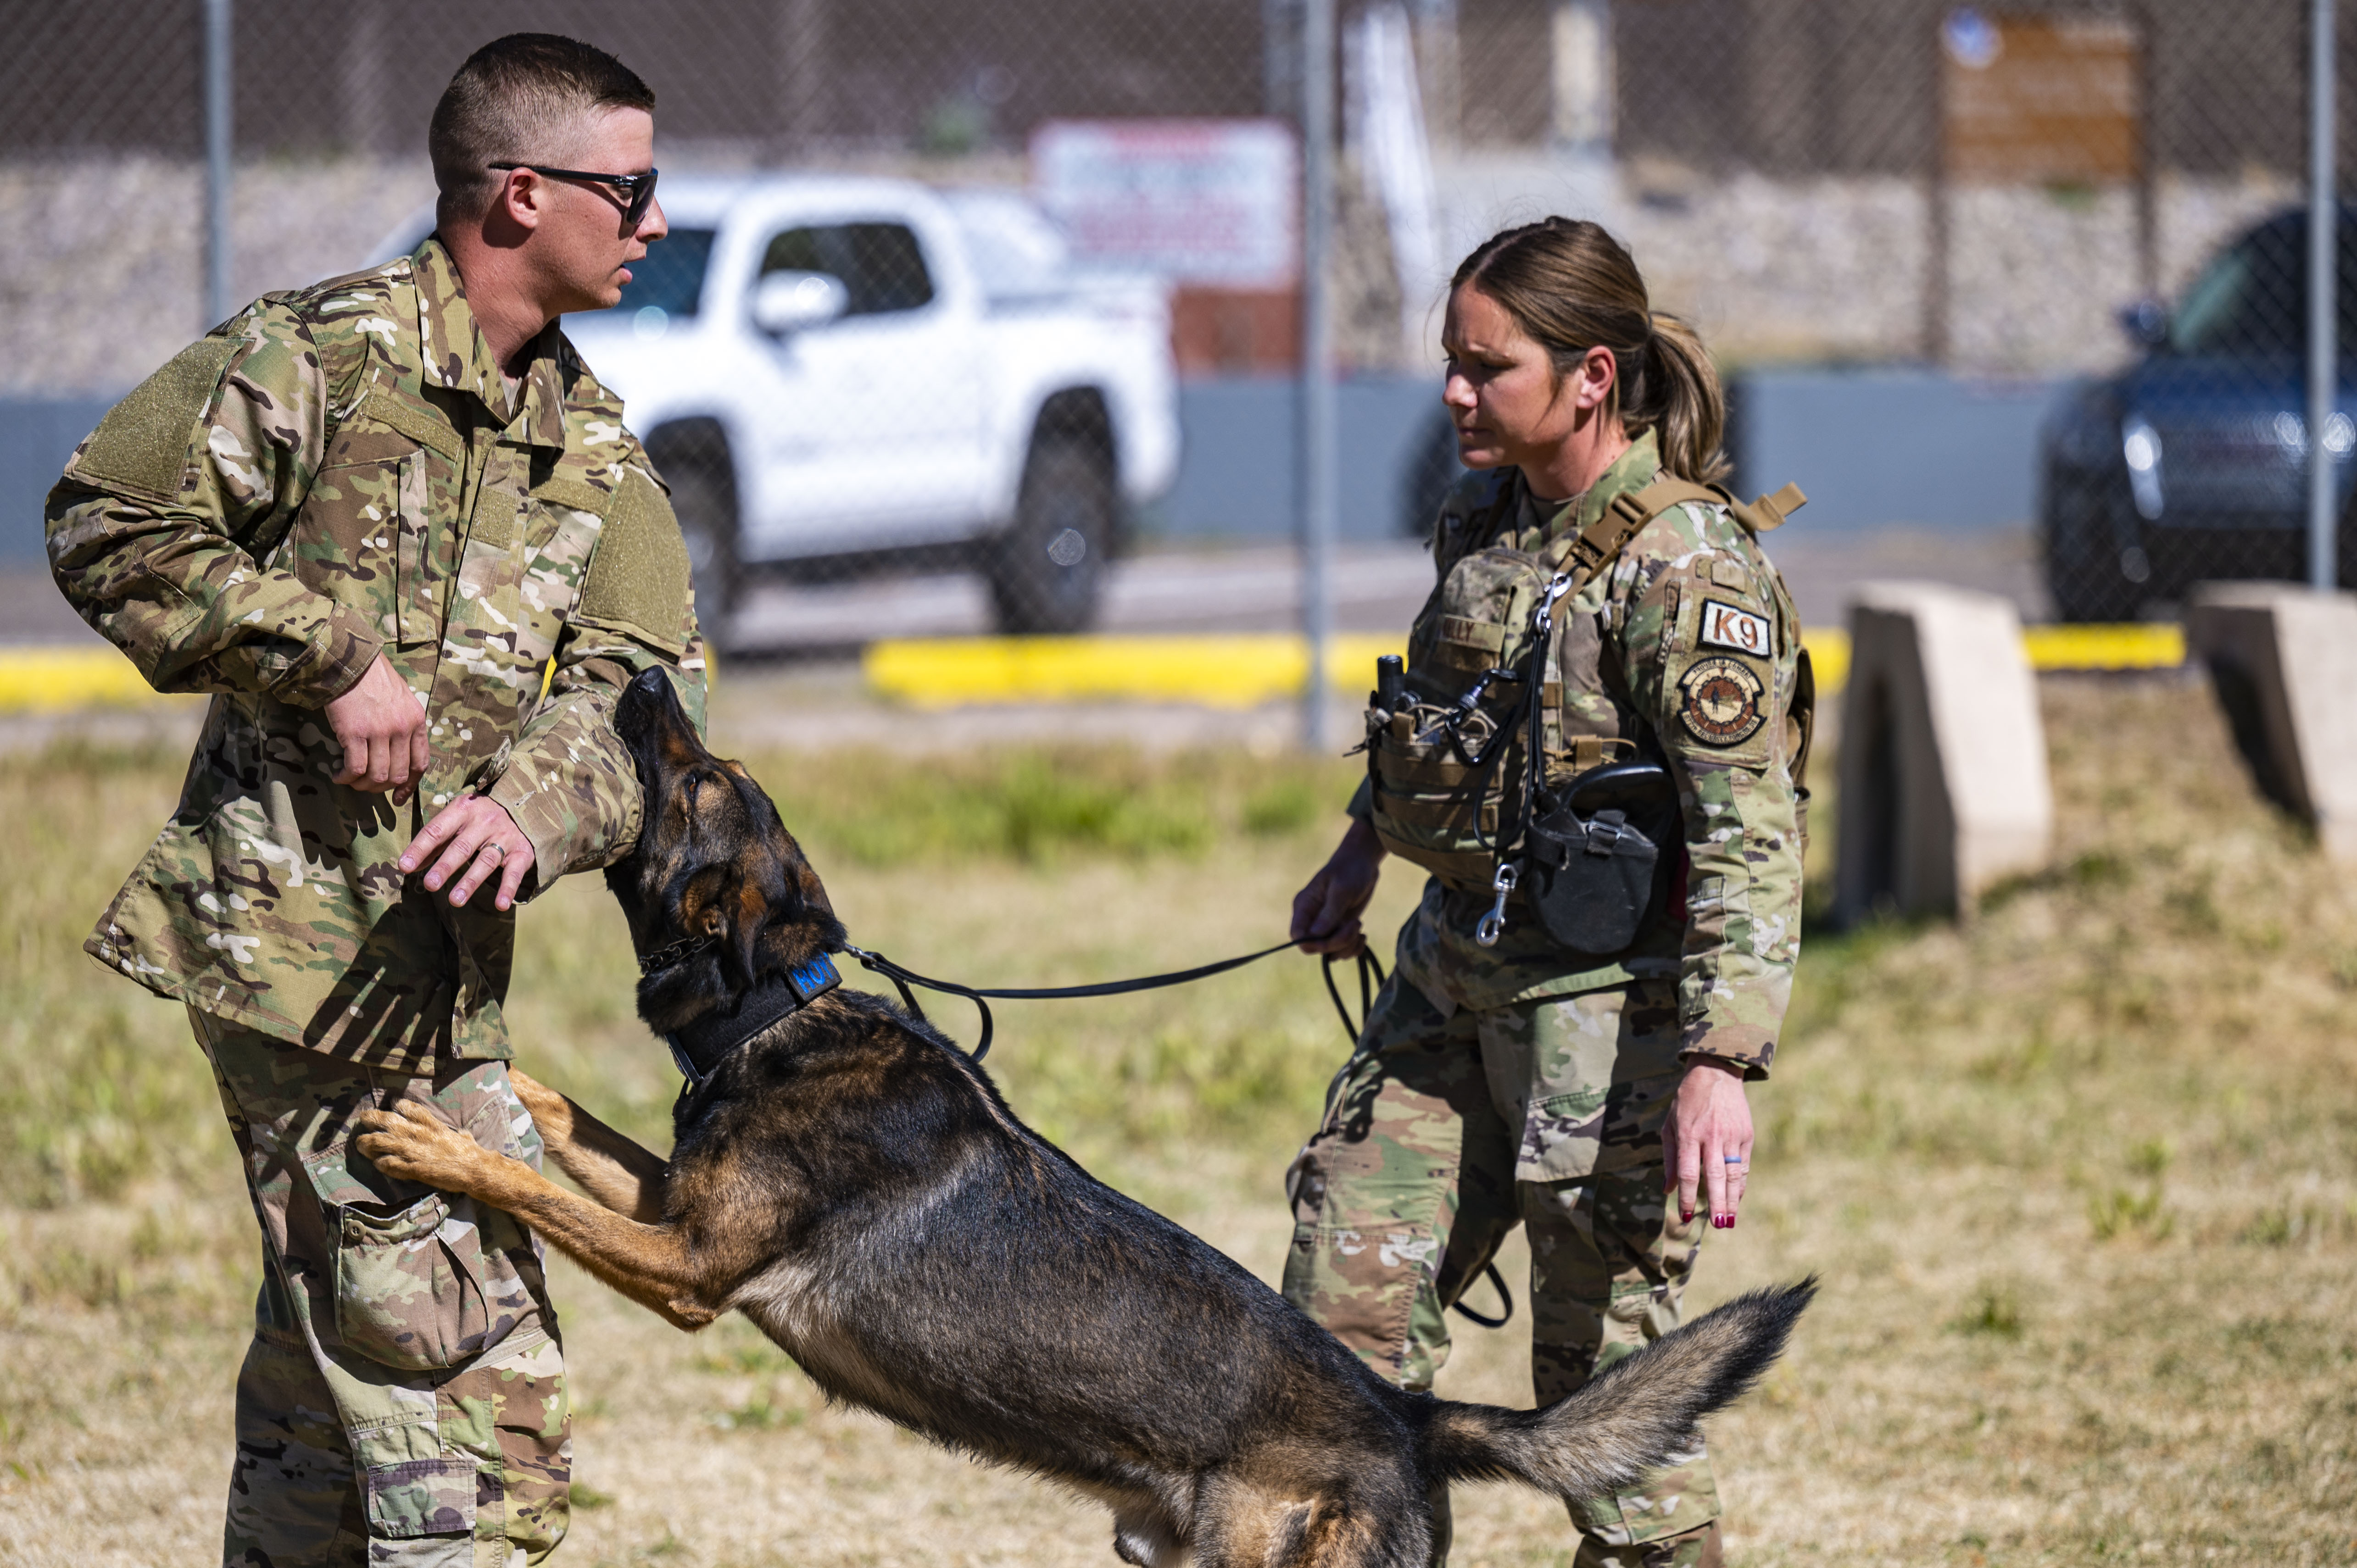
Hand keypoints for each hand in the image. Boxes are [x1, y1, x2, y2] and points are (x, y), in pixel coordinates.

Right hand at [325, 654, 429, 803]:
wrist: (349, 661)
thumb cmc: (373, 679)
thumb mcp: (402, 699)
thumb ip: (405, 725)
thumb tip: (397, 753)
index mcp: (416, 721)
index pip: (420, 763)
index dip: (409, 785)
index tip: (397, 797)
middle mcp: (402, 729)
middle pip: (398, 774)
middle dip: (382, 787)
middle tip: (367, 785)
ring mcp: (380, 732)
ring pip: (378, 775)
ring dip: (363, 785)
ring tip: (351, 781)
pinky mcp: (355, 733)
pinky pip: (355, 768)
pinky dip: (346, 777)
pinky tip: (338, 775)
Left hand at [353, 1099, 490, 1193]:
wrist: (472, 1168)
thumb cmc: (469, 1151)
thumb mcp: (461, 1136)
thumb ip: (455, 1134)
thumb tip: (463, 1135)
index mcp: (429, 1122)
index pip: (405, 1106)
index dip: (396, 1106)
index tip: (391, 1108)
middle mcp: (416, 1132)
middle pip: (385, 1120)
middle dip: (370, 1118)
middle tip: (363, 1119)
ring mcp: (410, 1150)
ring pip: (378, 1141)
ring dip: (366, 1142)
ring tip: (361, 1144)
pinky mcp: (408, 1167)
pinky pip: (386, 1164)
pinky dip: (379, 1163)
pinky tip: (377, 1164)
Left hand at [400, 793, 535, 910]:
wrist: (524, 806)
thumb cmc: (479, 816)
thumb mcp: (456, 821)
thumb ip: (435, 843)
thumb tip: (409, 866)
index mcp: (462, 810)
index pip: (437, 830)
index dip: (420, 848)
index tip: (404, 866)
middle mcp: (485, 821)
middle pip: (462, 847)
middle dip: (446, 866)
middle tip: (430, 885)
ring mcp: (505, 836)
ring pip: (485, 861)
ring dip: (470, 881)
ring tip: (455, 901)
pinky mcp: (522, 852)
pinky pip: (514, 872)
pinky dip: (508, 889)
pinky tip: (500, 905)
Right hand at [1291, 817, 1385, 956]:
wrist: (1362, 862)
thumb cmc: (1349, 870)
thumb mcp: (1341, 890)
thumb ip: (1329, 913)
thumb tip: (1315, 936)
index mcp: (1304, 906)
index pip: (1298, 935)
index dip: (1313, 943)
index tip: (1333, 937)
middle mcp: (1312, 919)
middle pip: (1316, 946)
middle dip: (1338, 942)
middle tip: (1356, 924)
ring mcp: (1326, 925)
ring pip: (1330, 951)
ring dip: (1347, 946)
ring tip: (1359, 927)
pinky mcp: (1339, 928)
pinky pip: (1342, 949)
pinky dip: (1353, 948)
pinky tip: (1362, 936)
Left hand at [1663, 1057, 1753, 1228]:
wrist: (1716, 1073)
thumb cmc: (1687, 1102)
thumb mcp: (1670, 1125)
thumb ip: (1670, 1159)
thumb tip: (1667, 1190)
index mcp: (1689, 1134)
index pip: (1687, 1172)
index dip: (1686, 1195)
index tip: (1685, 1215)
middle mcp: (1711, 1136)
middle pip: (1714, 1176)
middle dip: (1715, 1202)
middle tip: (1717, 1225)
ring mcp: (1731, 1136)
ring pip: (1733, 1173)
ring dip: (1731, 1199)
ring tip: (1729, 1220)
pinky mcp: (1746, 1135)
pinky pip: (1744, 1166)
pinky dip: (1740, 1184)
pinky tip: (1736, 1199)